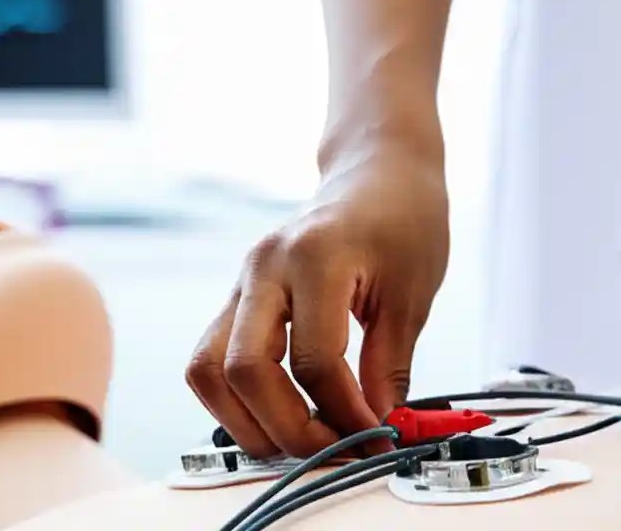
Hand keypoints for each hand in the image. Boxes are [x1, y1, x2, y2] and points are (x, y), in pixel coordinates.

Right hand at [186, 143, 448, 458]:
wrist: (376, 172)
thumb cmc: (402, 219)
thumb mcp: (413, 292)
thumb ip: (388, 363)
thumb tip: (374, 426)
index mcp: (314, 257)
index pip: (315, 361)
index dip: (345, 413)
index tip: (376, 438)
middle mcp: (263, 268)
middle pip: (243, 370)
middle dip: (288, 427)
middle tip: (334, 450)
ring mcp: (241, 282)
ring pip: (207, 370)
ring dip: (245, 421)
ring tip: (297, 442)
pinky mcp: (236, 298)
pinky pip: (211, 360)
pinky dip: (235, 400)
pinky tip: (278, 415)